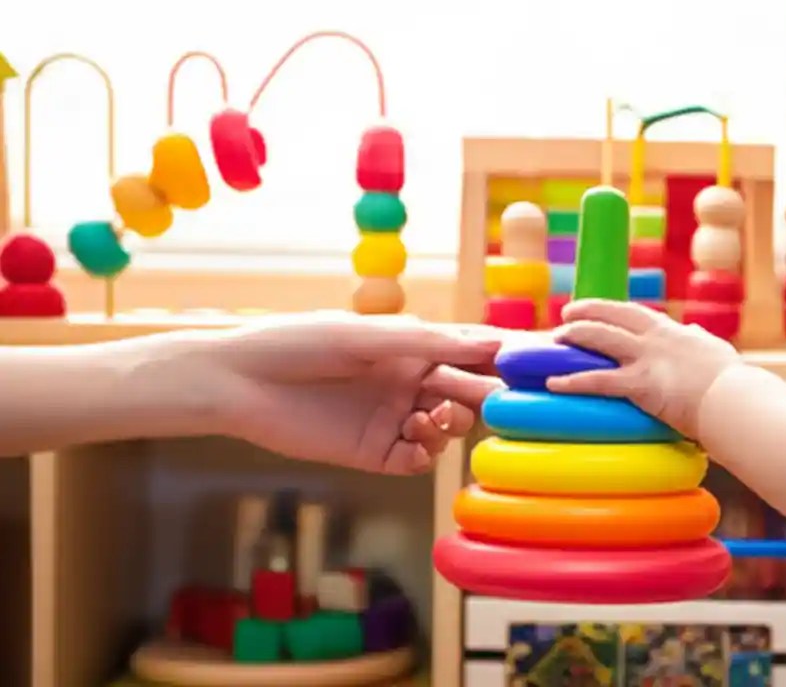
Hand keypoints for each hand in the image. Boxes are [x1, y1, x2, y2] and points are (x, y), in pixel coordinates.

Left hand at [204, 311, 503, 474]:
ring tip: (436, 415)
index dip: (503, 356)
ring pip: (450, 427)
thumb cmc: (296, 344)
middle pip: (467, 390)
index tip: (536, 361)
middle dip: (485, 392)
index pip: (469, 350)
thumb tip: (489, 342)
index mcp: (411, 346)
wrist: (237, 384)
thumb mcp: (363, 337)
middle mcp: (409, 382)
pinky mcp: (376, 453)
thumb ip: (425, 343)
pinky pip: (419, 459)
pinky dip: (428, 451)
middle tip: (497, 398)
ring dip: (455, 422)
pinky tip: (416, 437)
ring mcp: (394, 418)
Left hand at [546, 299, 742, 437]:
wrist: (734, 399)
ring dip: (575, 335)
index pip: (638, 314)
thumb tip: (695, 333)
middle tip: (567, 314)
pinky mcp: (640, 384)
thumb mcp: (715, 352)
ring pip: (601, 338)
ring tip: (555, 338)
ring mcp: (647, 359)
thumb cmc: (732, 383)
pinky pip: (599, 381)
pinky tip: (554, 382)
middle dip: (588, 312)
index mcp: (675, 332)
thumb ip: (700, 341)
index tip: (600, 310)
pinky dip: (573, 381)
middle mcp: (657, 339)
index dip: (614, 311)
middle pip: (614, 316)